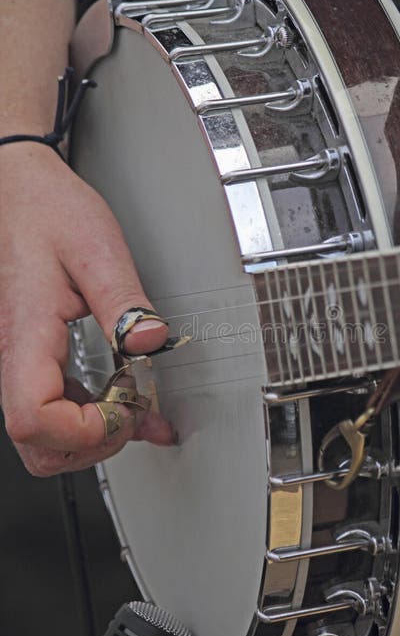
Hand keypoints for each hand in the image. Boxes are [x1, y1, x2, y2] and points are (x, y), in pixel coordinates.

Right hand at [0, 143, 173, 475]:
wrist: (17, 191)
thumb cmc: (44, 210)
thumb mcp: (95, 246)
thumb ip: (124, 299)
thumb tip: (149, 339)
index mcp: (24, 334)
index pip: (34, 419)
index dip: (84, 432)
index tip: (124, 410)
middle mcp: (13, 357)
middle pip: (36, 444)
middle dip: (93, 444)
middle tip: (133, 412)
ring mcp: (19, 362)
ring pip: (43, 435)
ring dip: (94, 435)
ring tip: (134, 407)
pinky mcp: (31, 360)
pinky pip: (53, 409)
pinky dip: (90, 417)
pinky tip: (122, 398)